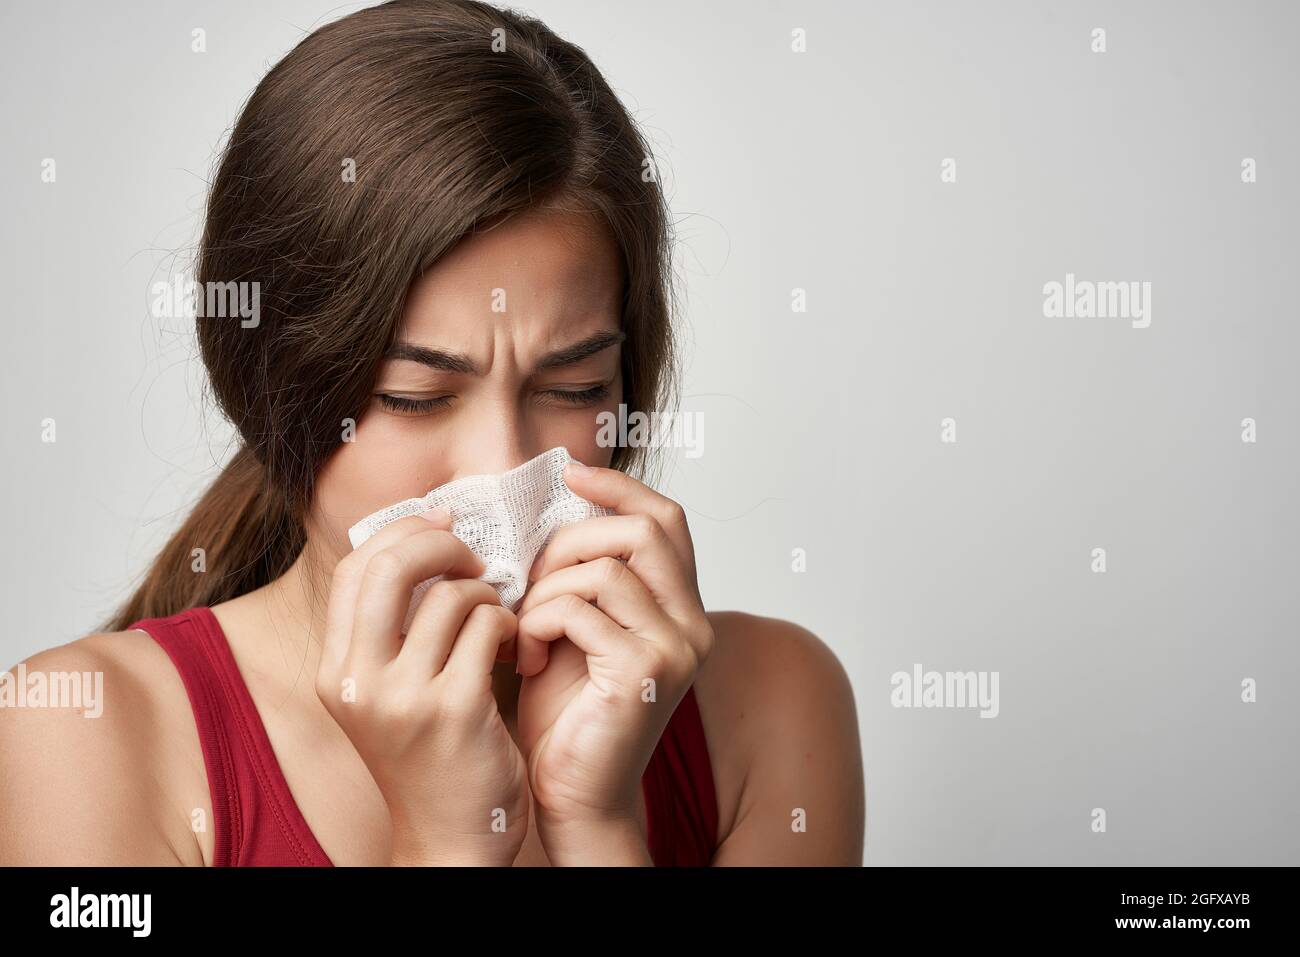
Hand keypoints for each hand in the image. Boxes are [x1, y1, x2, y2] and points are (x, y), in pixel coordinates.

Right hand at [315, 513, 529, 865]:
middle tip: (474, 557)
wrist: (451, 841)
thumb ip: (391, 629)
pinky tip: (511, 648)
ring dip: (487, 594)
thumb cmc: (429, 757)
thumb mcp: (387, 694)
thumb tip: (423, 535)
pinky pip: (487, 628)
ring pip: (451, 595)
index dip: (402, 532)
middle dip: (441, 543)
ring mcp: (405, 699)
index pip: (355, 568)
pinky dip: (507, 625)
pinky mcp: (456, 711)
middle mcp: (358, 683)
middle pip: (391, 565)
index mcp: (335, 672)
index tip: (442, 525)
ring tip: (497, 621)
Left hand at [514, 460, 714, 856]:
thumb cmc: (567, 713)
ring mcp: (676, 649)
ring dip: (546, 591)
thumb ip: (583, 571)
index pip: (666, 519)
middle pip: (642, 531)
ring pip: (603, 568)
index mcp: (681, 607)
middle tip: (532, 578)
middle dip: (570, 541)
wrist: (572, 792)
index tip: (570, 472)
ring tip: (526, 628)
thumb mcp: (576, 624)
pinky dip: (540, 622)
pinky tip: (527, 656)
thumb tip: (557, 504)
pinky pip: (581, 610)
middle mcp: (693, 624)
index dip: (620, 486)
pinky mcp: (645, 672)